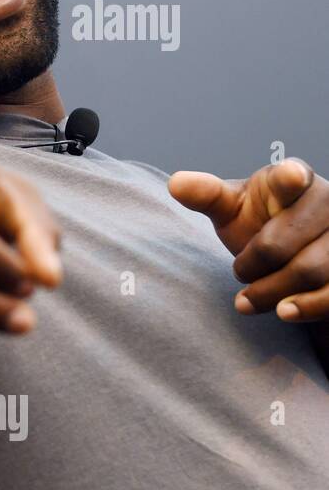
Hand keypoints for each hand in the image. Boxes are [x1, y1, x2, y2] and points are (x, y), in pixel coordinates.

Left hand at [169, 157, 328, 321]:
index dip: (289, 178)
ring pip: (309, 271)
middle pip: (282, 243)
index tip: (290, 177)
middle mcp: (327, 201)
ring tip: (247, 300)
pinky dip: (305, 307)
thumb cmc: (261, 223)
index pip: (291, 177)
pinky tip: (283, 312)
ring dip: (270, 291)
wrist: (297, 255)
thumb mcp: (232, 209)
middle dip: (251, 265)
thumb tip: (175, 183)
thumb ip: (207, 195)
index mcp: (293, 178)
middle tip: (238, 272)